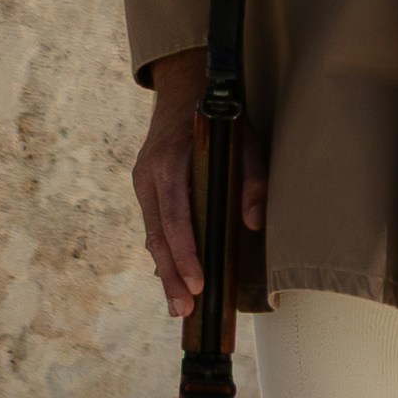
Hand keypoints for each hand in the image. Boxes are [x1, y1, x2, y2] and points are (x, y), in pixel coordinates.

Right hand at [132, 47, 269, 318]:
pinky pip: (154, 226)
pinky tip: (173, 278)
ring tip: (178, 306)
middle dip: (170, 277)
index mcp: (169, 165)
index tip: (198, 283)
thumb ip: (252, 179)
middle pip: (157, 236)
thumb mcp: (244, 140)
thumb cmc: (220, 115)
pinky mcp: (147, 188)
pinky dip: (164, 253)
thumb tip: (253, 222)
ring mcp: (144, 183)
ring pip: (152, 235)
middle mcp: (149, 176)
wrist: (185, 85)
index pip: (175, 219)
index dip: (185, 255)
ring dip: (165, 271)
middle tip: (183, 311)